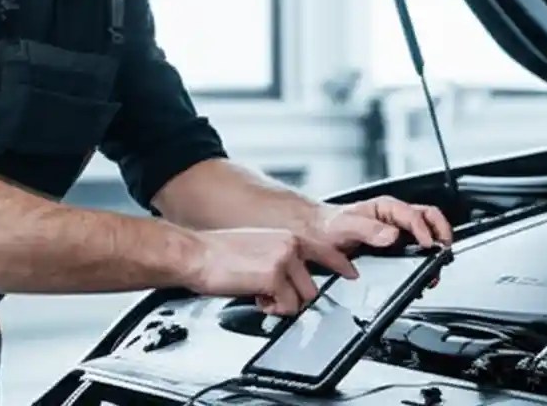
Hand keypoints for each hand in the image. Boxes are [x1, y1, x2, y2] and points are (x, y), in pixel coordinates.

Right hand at [184, 228, 358, 315]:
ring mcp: (284, 260)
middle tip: (269, 295)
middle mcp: (290, 245)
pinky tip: (254, 297)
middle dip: (293, 297)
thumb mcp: (256, 247)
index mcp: (286, 236)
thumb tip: (290, 279)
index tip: (352, 275)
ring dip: (282, 304)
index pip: (325, 252)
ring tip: (259, 294)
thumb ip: (280, 258)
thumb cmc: (217, 253)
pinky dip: (271, 309)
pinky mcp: (274, 277)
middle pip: (313, 287)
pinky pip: (285, 307)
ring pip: (302, 299)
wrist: (195, 253)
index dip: (341, 266)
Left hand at [316, 196, 453, 252]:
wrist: (316, 232)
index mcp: (386, 208)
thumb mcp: (346, 226)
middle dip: (442, 234)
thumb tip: (391, 235)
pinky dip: (426, 257)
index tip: (428, 246)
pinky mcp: (394, 245)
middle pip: (430, 218)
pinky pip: (417, 248)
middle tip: (444, 251)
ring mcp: (396, 231)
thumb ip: (368, 230)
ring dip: (437, 246)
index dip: (425, 231)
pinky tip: (424, 270)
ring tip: (437, 264)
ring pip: (428, 232)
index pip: (416, 216)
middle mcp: (394, 217)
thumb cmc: (329, 226)